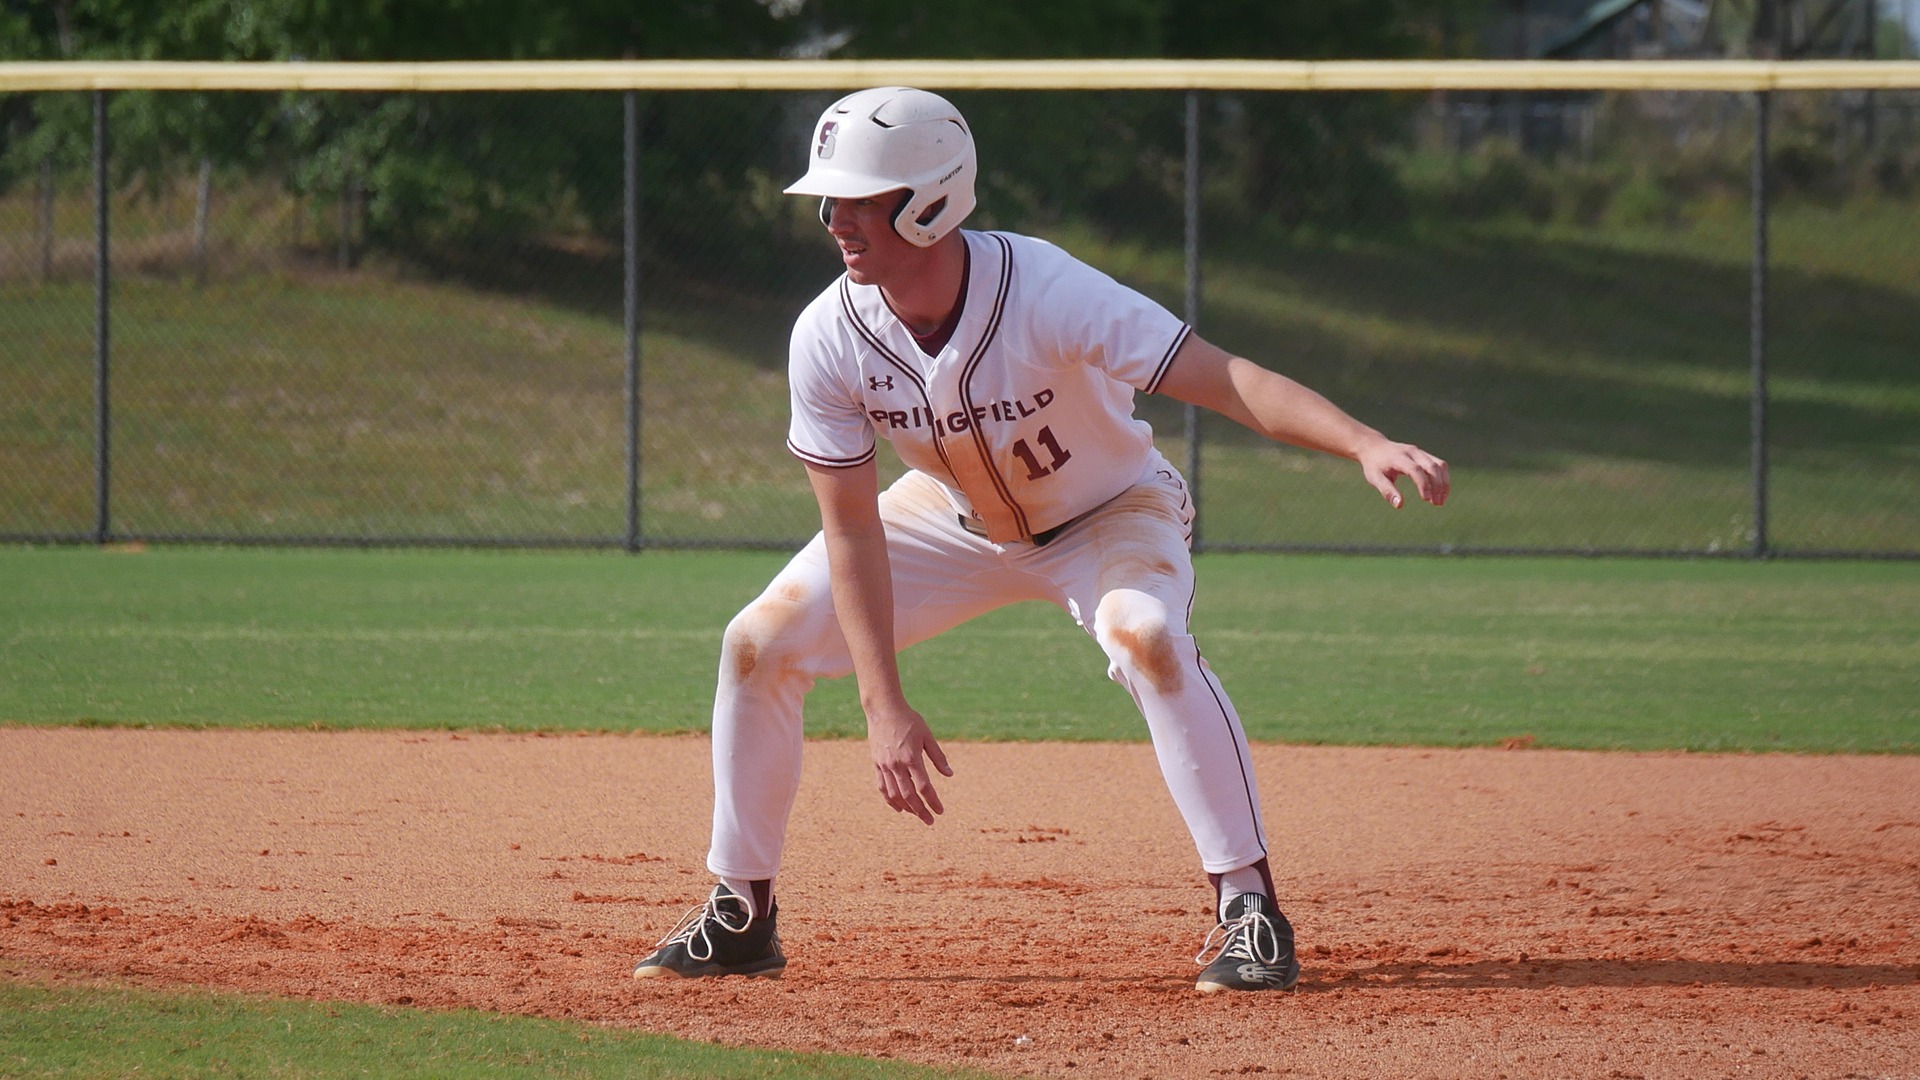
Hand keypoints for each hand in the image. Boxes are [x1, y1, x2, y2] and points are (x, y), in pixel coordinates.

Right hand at [866, 703, 952, 825]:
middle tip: (930, 821)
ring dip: (906, 808)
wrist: (883, 709)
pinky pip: (882, 787)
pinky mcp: (877, 764)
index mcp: (912, 757)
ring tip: (916, 814)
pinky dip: (890, 800)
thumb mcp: (927, 736)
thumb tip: (950, 774)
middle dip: (920, 811)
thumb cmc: (909, 720)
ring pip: (894, 794)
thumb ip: (938, 757)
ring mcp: (885, 765)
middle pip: (909, 795)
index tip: (940, 811)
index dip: (933, 801)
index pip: (924, 787)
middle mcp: (897, 764)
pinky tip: (898, 807)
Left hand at [1358, 439, 1448, 508]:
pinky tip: (1441, 492)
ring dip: (1443, 483)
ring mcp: (1420, 452)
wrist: (1374, 447)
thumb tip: (1399, 505)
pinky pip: (1440, 465)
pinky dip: (1443, 478)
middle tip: (1437, 503)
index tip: (1426, 499)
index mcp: (1399, 457)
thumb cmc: (1374, 465)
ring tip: (1440, 501)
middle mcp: (1412, 452)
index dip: (1423, 484)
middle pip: (1432, 466)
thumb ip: (1387, 491)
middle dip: (1438, 485)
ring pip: (1439, 465)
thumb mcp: (1375, 478)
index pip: (1416, 469)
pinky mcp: (1425, 455)